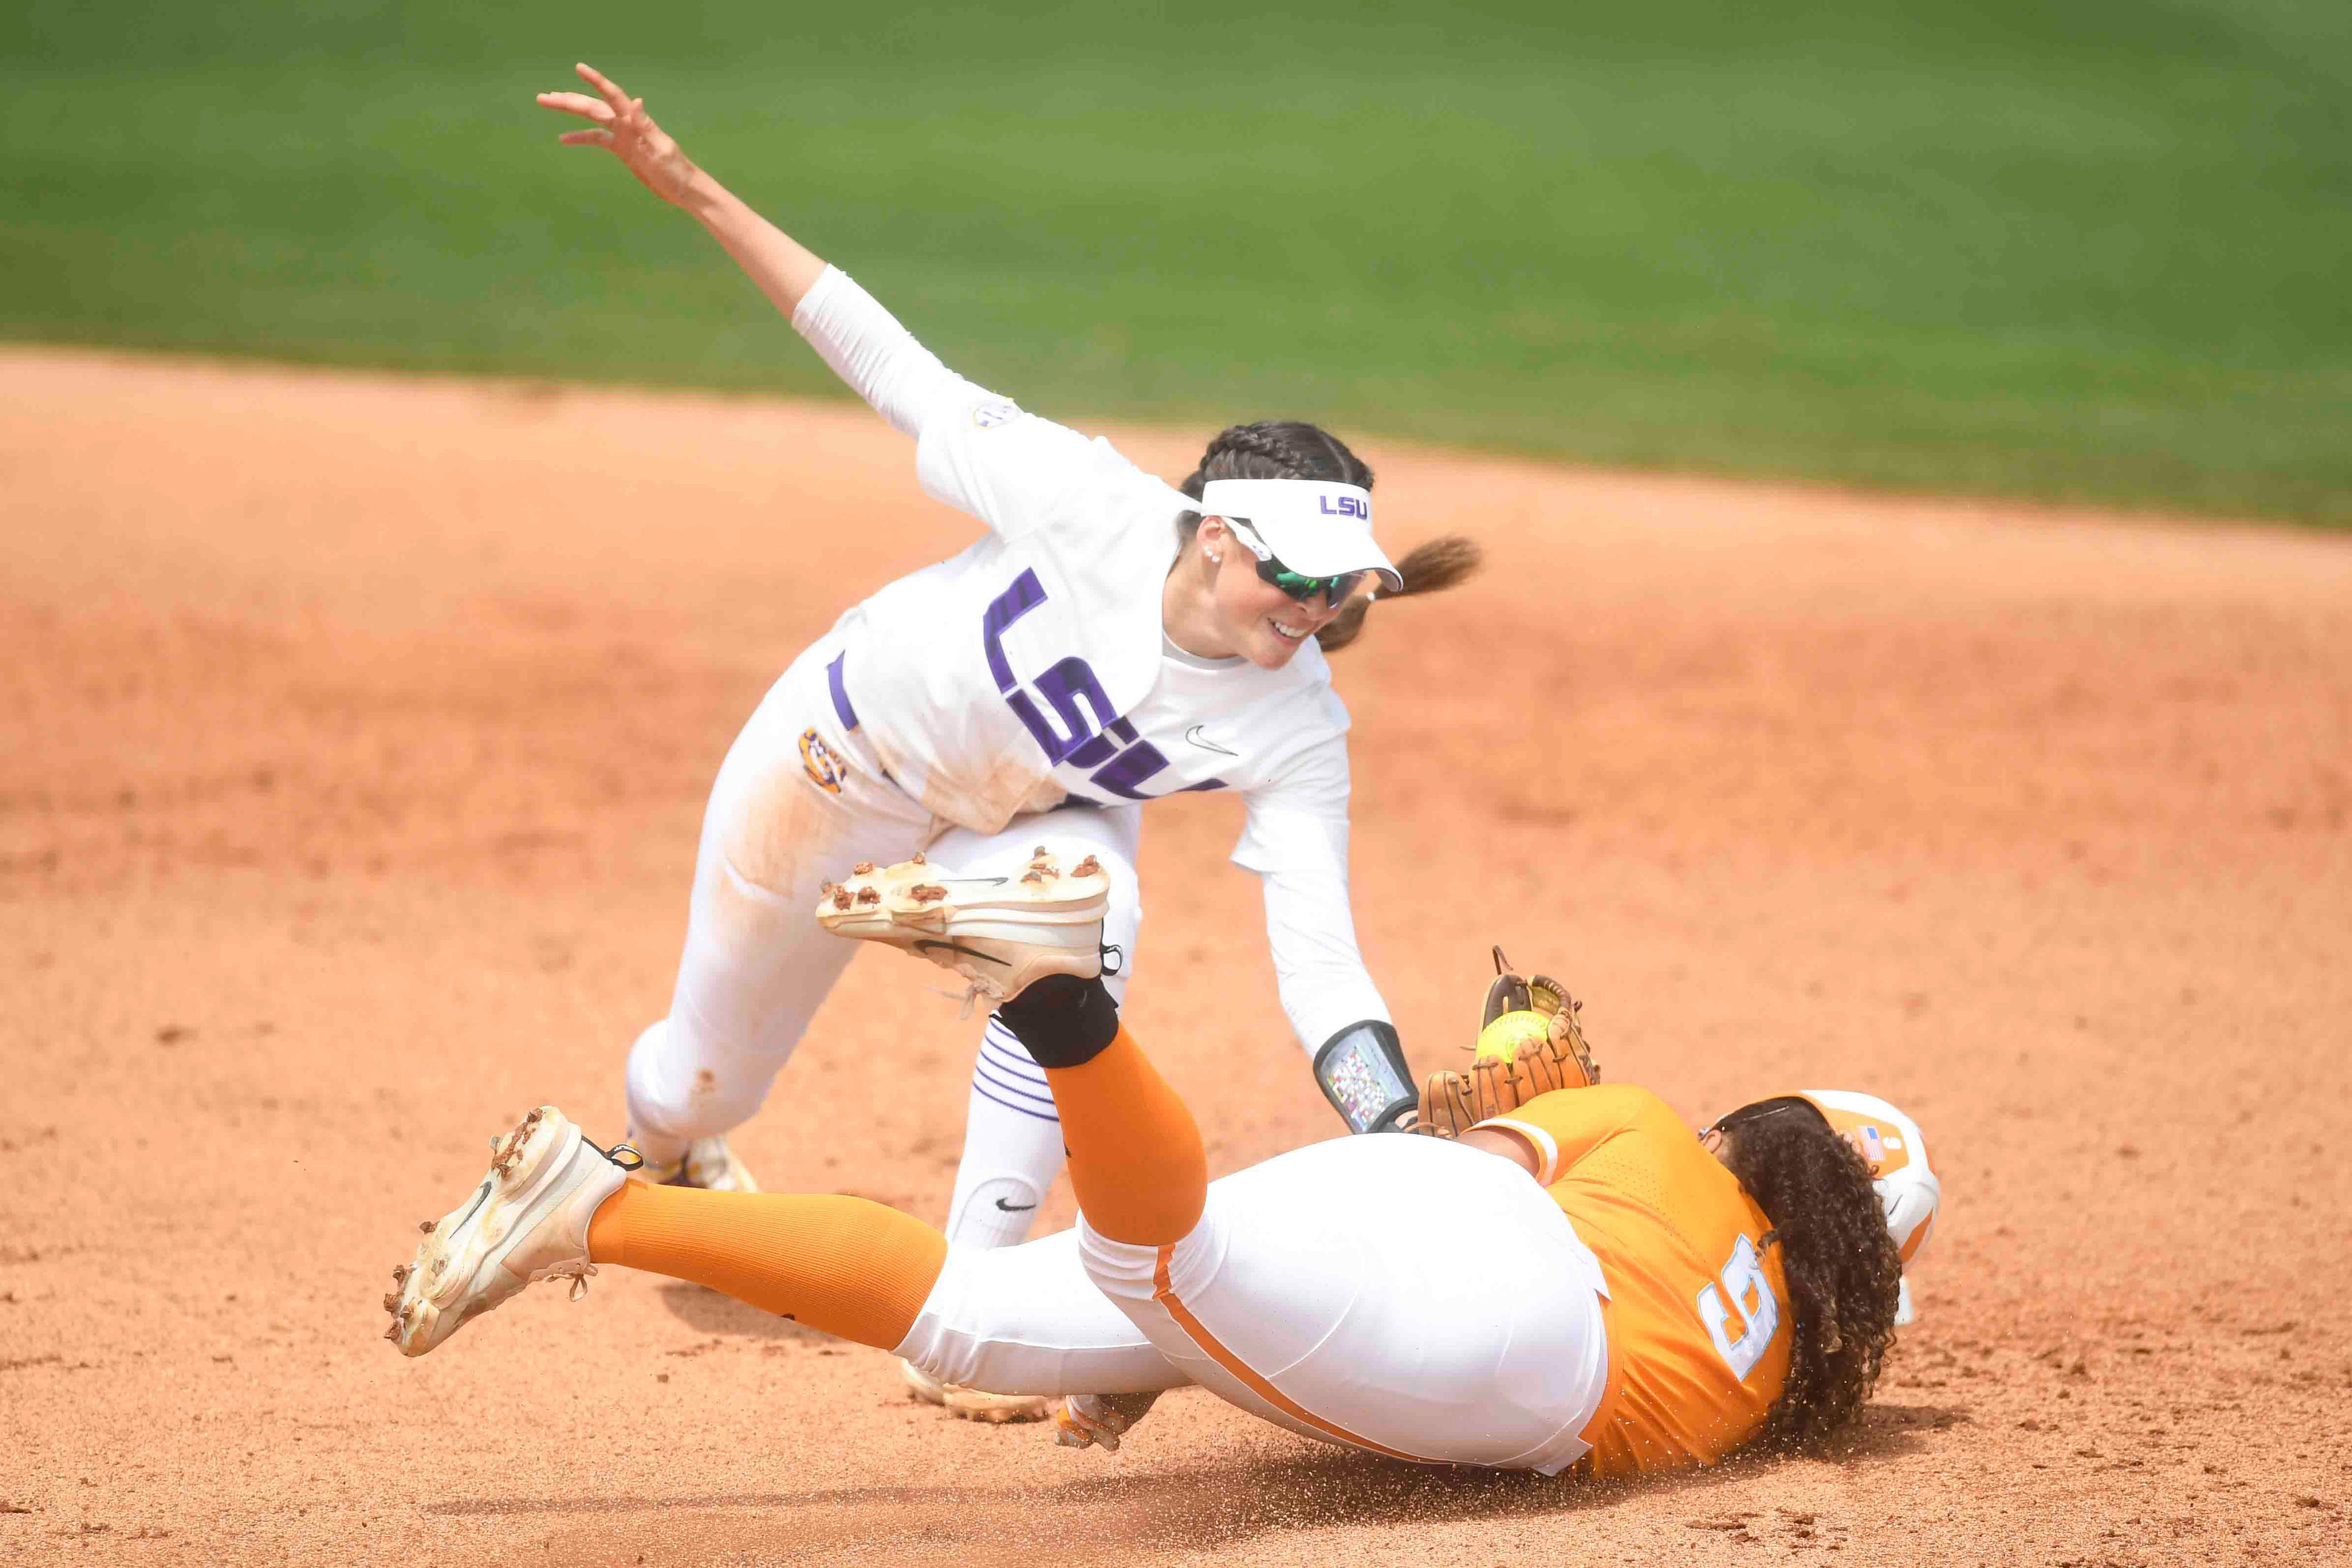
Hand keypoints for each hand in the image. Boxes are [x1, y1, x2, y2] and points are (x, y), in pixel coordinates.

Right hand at [536, 63, 699, 206]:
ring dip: (569, 111)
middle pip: (593, 106)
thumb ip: (646, 126)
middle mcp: (626, 124)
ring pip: (591, 118)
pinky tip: (562, 138)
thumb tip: (637, 101)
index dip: (596, 81)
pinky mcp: (622, 149)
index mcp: (635, 121)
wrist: (683, 188)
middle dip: (568, 100)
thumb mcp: (661, 149)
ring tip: (547, 102)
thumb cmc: (676, 170)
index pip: (613, 96)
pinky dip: (580, 137)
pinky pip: (596, 139)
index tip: (579, 68)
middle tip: (544, 96)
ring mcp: (623, 135)